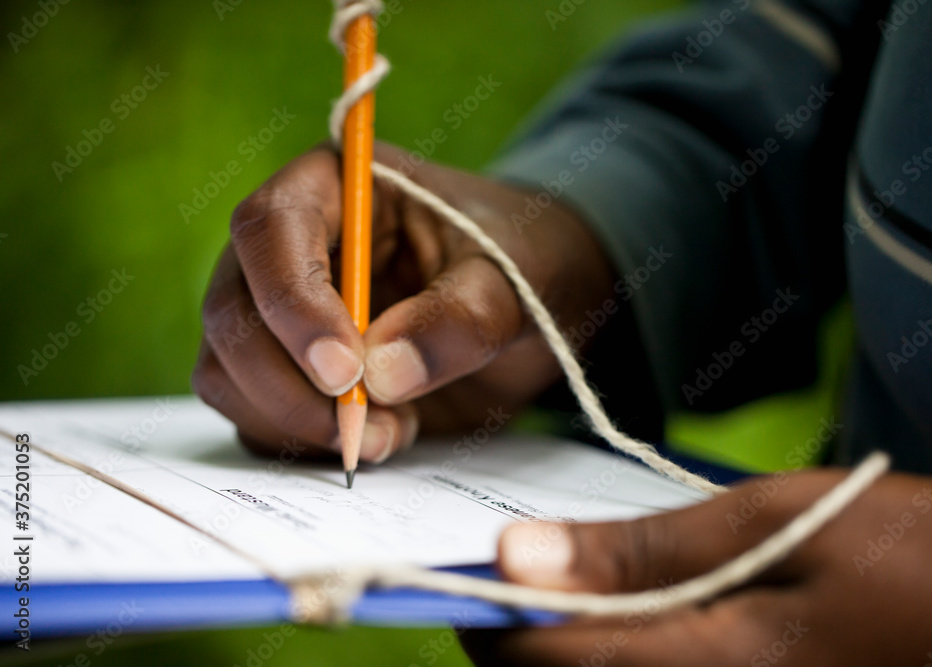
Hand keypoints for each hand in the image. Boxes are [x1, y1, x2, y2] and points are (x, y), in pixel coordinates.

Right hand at [192, 142, 613, 461]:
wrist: (535, 304)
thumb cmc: (523, 263)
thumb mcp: (515, 280)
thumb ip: (460, 318)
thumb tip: (380, 375)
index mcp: (336, 187)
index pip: (270, 228)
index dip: (293, 303)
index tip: (345, 371)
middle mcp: (291, 248)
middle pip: (232, 311)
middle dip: (288, 383)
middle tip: (365, 426)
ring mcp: (281, 314)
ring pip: (228, 371)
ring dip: (296, 421)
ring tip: (392, 432)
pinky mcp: (290, 373)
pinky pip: (256, 417)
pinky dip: (305, 443)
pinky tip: (382, 436)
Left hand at [461, 468, 931, 665]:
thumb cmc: (919, 559)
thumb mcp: (781, 524)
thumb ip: (645, 548)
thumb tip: (520, 555)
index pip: (543, 664)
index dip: (485, 619)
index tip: (459, 568)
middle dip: (519, 642)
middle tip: (512, 571)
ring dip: (568, 650)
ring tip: (568, 583)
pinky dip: (620, 657)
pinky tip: (635, 610)